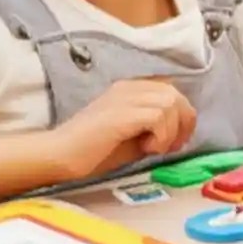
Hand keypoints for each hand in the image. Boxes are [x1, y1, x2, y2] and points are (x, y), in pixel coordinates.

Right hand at [54, 79, 196, 178]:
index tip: (176, 141)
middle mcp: (130, 87)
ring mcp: (124, 97)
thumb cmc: (93, 152)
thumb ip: (154, 128)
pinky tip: (146, 148)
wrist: (60, 156)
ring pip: (170, 103)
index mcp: (131, 89)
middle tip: (170, 147)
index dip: (182, 115)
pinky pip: (158, 116)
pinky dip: (161, 135)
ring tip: (153, 148)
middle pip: (175, 94)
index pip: (171, 91)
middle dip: (182, 123)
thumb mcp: (133, 136)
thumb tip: (179, 132)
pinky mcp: (121, 112)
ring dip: (170, 130)